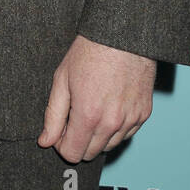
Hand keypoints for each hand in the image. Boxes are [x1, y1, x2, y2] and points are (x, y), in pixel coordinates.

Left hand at [38, 34, 155, 162]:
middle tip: (74, 117)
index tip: (59, 131)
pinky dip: (115, 128)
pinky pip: (126, 134)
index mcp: (88, 116)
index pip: (72, 154)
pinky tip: (108, 107)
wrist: (122, 35)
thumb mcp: (62, 80)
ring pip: (109, 146)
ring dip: (97, 135)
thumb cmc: (90, 52)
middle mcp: (112, 123)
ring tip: (92, 108)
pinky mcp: (144, 114)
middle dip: (78, 140)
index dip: (61, 145)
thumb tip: (45, 141)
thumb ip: (53, 115)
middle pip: (90, 153)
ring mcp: (131, 120)